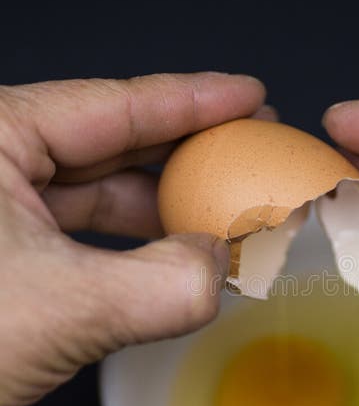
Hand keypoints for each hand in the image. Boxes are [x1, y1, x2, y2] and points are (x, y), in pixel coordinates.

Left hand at [0, 71, 266, 405]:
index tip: (249, 97)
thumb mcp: (62, 308)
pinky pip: (78, 237)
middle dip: (183, 156)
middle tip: (249, 158)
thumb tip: (225, 268)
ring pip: (92, 195)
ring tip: (223, 217)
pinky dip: (129, 249)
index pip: (112, 104)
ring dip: (160, 210)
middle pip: (107, 143)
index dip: (192, 100)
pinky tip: (172, 258)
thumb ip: (166, 285)